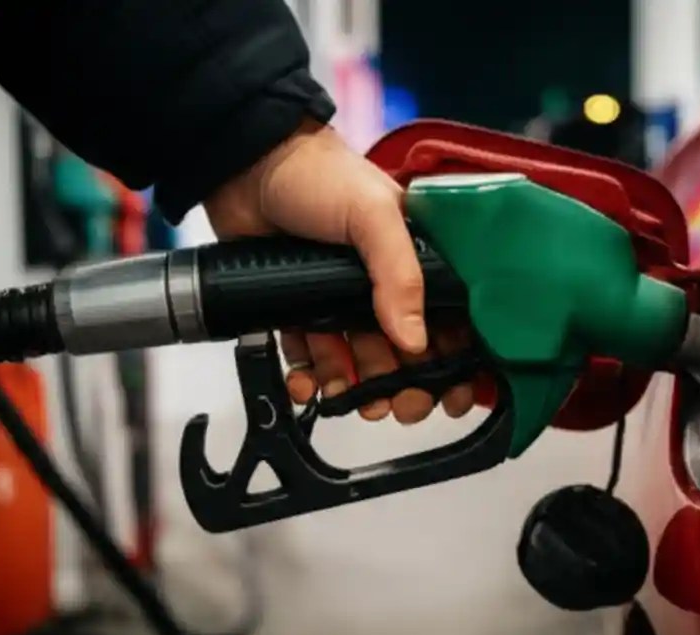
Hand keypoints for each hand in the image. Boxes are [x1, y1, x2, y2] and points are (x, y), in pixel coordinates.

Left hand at [203, 120, 475, 423]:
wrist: (245, 163)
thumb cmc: (317, 172)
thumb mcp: (373, 215)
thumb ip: (400, 276)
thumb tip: (414, 342)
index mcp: (414, 258)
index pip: (448, 320)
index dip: (454, 360)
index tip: (454, 395)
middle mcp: (380, 283)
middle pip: (403, 353)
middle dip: (403, 385)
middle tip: (398, 406)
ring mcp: (338, 297)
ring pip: (357, 361)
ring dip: (357, 387)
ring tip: (350, 399)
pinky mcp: (298, 308)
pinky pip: (311, 356)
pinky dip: (311, 377)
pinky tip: (309, 384)